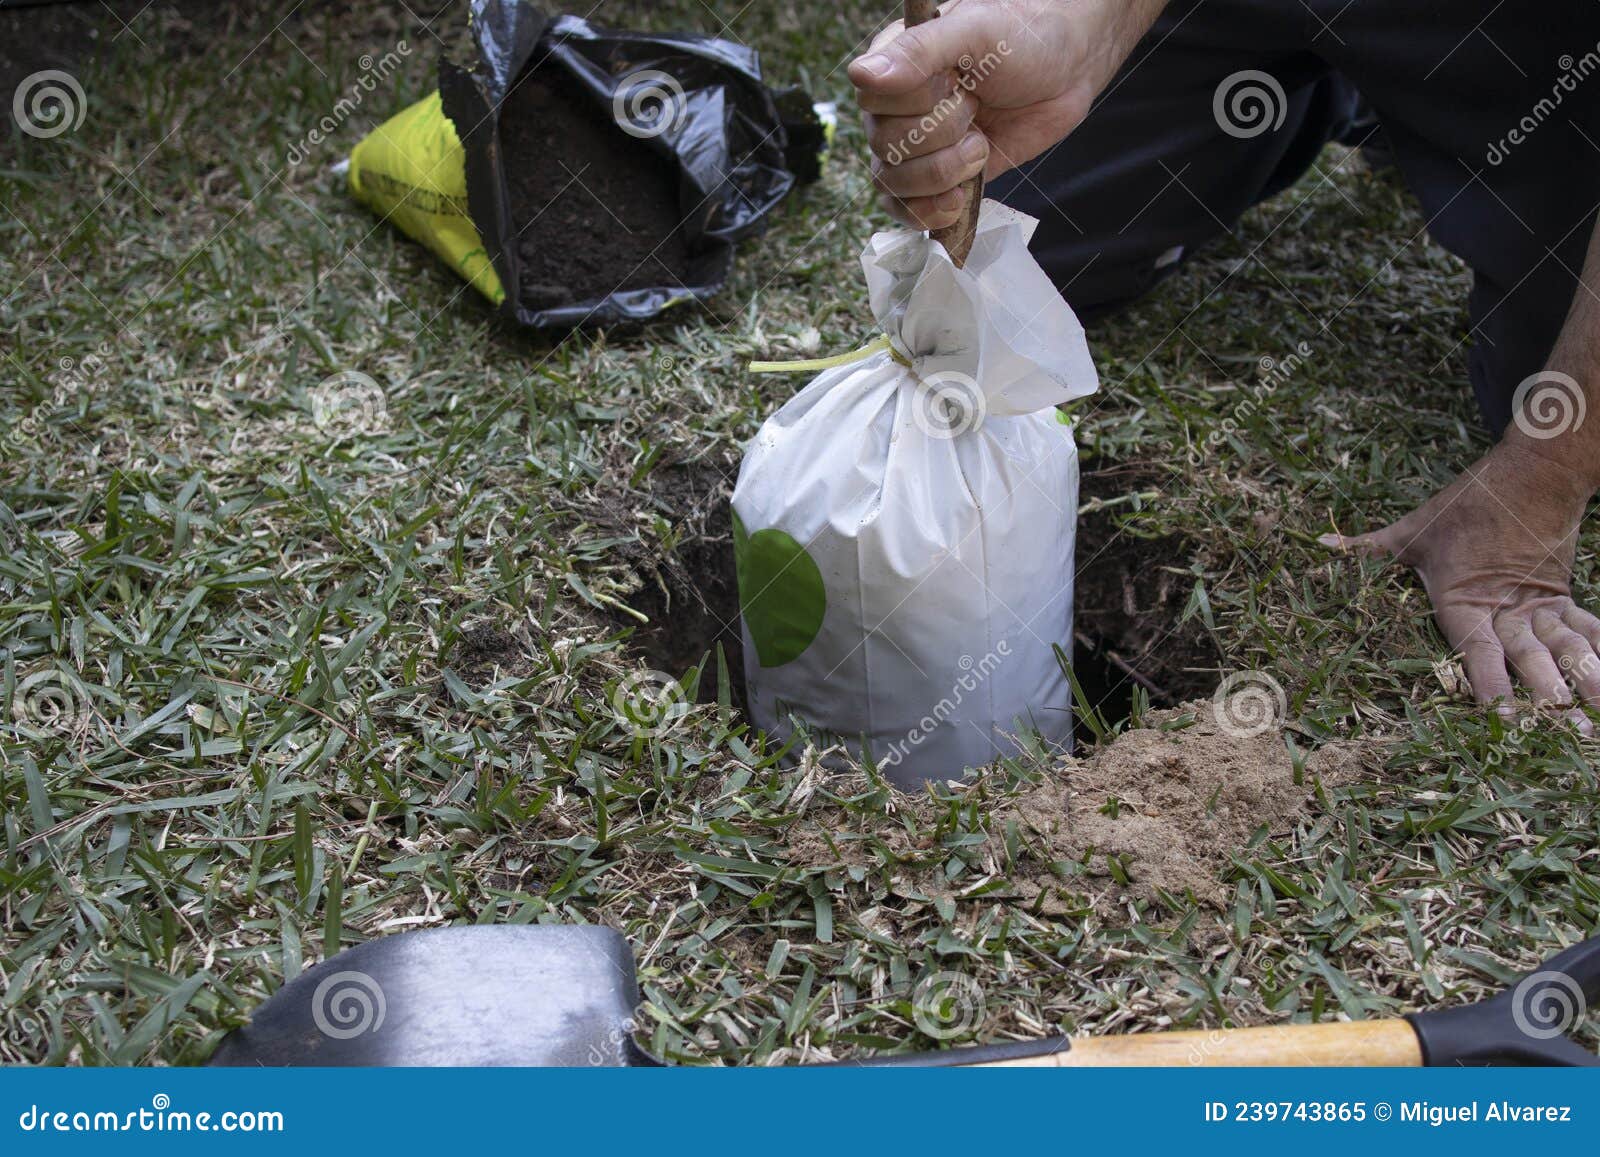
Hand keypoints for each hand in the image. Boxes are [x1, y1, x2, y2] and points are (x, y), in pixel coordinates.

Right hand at [848, 0, 1168, 229]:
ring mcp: (916, 147)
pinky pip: (908, 211)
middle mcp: (895, 108)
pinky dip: (930, 212)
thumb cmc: (1024, 37)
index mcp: (893, 63)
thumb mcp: (975, 31)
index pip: (873, 102)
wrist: (1069, 68)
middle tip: (976, 109)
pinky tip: (957, 198)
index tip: (958, 82)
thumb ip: (918, 52)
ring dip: (942, 173)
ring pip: (894, 184)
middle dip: (940, 136)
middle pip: (885, 148)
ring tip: (979, 146)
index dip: (917, 105)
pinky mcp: (939, 179)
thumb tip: (861, 75)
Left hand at [1322, 441, 1598, 728]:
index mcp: (1464, 598)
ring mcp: (1539, 603)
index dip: (1486, 680)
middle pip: (1528, 655)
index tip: (1497, 714)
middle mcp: (1506, 607)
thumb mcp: (1413, 529)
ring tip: (1594, 717)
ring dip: (1585, 680)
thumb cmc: (1467, 504)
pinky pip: (1590, 628)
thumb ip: (1368, 549)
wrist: (1533, 472)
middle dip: (1545, 691)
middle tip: (1561, 725)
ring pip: (1567, 646)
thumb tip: (1321, 549)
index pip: (1476, 647)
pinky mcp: (1562, 596)